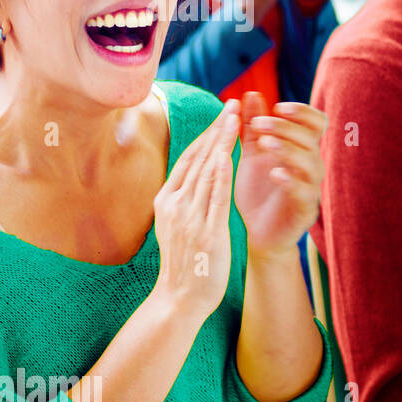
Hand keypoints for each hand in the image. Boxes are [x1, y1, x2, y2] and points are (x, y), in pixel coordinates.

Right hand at [151, 98, 239, 321]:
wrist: (178, 297)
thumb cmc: (183, 264)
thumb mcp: (175, 227)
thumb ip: (184, 202)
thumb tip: (194, 182)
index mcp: (166, 201)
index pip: (188, 160)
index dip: (205, 135)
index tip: (220, 115)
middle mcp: (174, 204)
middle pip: (197, 158)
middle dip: (216, 129)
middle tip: (231, 104)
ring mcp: (189, 216)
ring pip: (207, 170)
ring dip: (222, 141)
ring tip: (236, 119)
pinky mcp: (206, 229)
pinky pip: (216, 194)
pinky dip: (224, 170)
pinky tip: (233, 153)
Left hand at [233, 92, 326, 257]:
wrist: (252, 232)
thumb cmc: (253, 190)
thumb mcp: (249, 154)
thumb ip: (250, 126)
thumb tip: (250, 94)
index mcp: (300, 149)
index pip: (316, 122)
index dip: (302, 111)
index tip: (278, 106)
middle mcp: (310, 165)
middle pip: (311, 138)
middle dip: (286, 127)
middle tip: (259, 123)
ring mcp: (310, 187)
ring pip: (311, 162)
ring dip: (288, 149)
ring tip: (264, 143)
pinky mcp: (304, 209)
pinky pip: (305, 191)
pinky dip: (291, 179)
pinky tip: (275, 173)